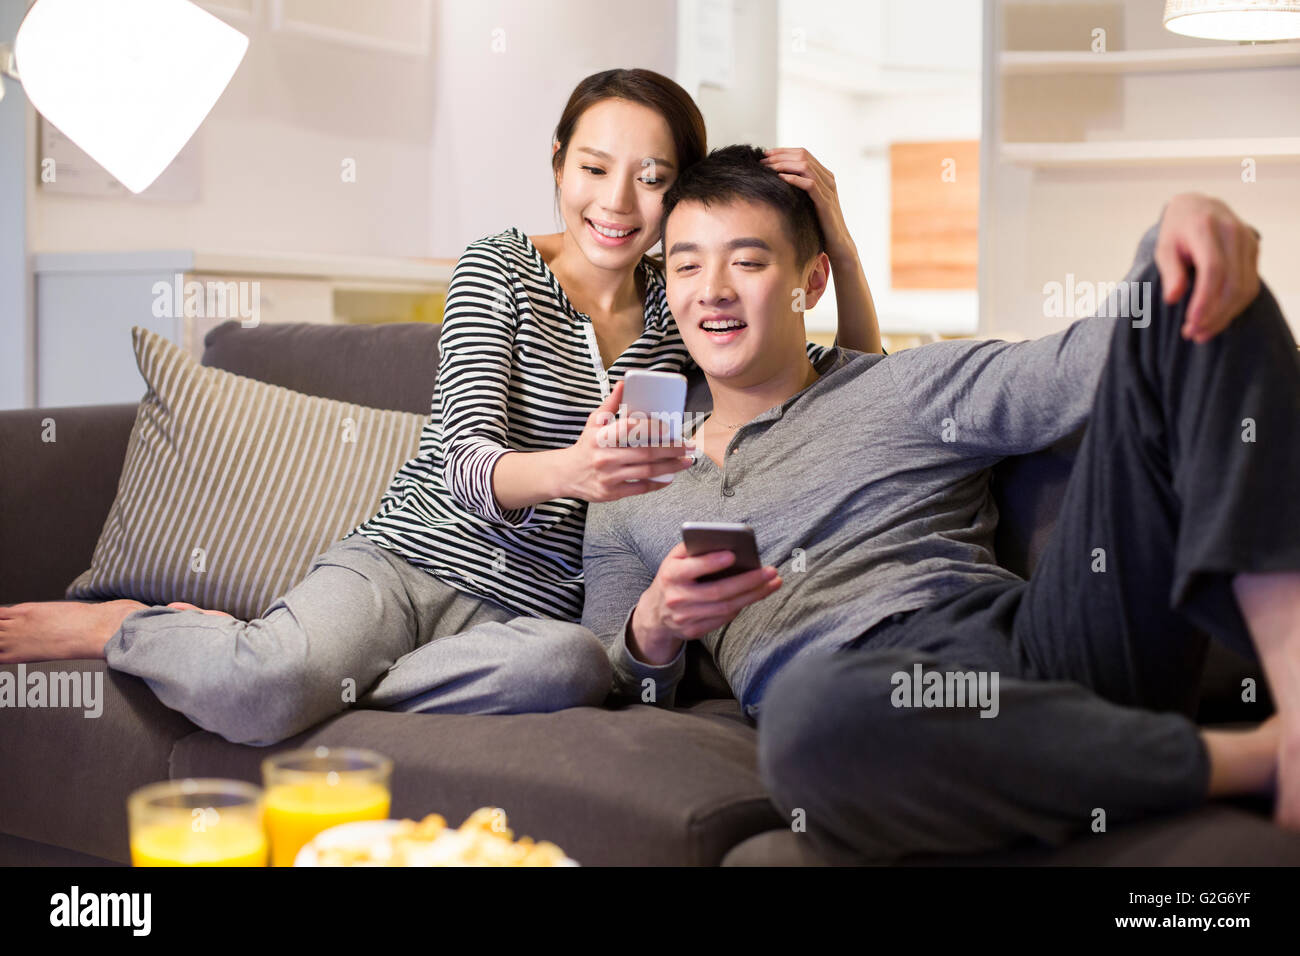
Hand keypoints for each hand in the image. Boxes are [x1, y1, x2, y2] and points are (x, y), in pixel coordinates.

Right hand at [558, 380, 693, 501]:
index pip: (629, 428)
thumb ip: (610, 404)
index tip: (668, 427)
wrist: (567, 474)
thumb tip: (623, 383)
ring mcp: (608, 477)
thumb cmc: (586, 445)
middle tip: (688, 446)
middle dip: (671, 449)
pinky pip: (641, 488)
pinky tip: (670, 476)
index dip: (651, 427)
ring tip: (686, 461)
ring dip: (671, 466)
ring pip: (647, 471)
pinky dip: (658, 482)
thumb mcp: (593, 422)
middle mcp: (604, 457)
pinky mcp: (612, 492)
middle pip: (645, 452)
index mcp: (600, 436)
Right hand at [628, 542, 780, 663]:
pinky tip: (756, 594)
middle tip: (770, 571)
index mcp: (671, 575)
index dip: (712, 562)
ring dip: (753, 595)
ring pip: (726, 608)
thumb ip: (694, 548)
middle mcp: (677, 598)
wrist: (656, 612)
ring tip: (773, 583)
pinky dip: (742, 606)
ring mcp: (686, 617)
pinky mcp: (694, 630)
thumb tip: (724, 541)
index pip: (693, 569)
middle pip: (718, 591)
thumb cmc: (673, 577)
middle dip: (747, 581)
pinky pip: (724, 618)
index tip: (733, 554)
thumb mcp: (674, 559)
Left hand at [761, 147, 854, 259]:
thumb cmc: (820, 224)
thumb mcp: (809, 202)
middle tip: (762, 161)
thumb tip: (776, 181)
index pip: (803, 153)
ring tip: (768, 168)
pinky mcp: (825, 202)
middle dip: (780, 156)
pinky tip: (780, 178)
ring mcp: (828, 189)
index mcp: (825, 176)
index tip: (765, 154)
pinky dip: (794, 179)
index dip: (783, 151)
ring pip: (805, 166)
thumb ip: (799, 189)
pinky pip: (810, 184)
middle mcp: (828, 179)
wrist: (837, 243)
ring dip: (784, 165)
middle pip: (803, 156)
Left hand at [1153, 193, 1260, 343]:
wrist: (1199, 208)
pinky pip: (1250, 286)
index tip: (1191, 322)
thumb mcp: (1164, 247)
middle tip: (1192, 334)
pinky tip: (1216, 321)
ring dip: (1225, 316)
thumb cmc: (1177, 231)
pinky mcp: (1254, 252)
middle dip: (1214, 314)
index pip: (1213, 269)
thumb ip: (1169, 271)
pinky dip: (1234, 308)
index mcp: (1206, 228)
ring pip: (1245, 288)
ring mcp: (1248, 242)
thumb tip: (1172, 298)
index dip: (1204, 299)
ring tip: (1201, 333)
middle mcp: (1233, 233)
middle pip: (1232, 283)